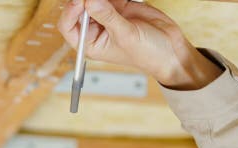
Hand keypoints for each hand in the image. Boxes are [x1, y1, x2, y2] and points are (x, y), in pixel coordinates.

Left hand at [57, 0, 222, 89]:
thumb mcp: (125, 36)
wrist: (169, 49)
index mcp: (89, 43)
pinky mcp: (118, 5)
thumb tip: (89, 1)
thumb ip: (108, 17)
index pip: (68, 26)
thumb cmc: (146, 53)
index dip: (70, 11)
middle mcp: (94, 29)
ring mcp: (105, 15)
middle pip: (78, 8)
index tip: (80, 1)